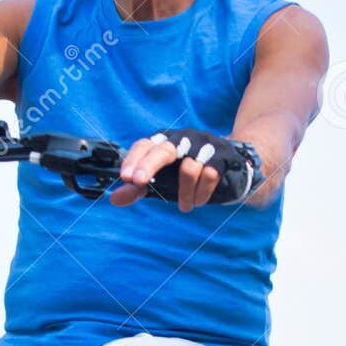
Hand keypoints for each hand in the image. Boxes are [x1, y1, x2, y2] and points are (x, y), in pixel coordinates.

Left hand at [110, 128, 256, 211]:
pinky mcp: (222, 155)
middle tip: (137, 183)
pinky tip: (199, 200)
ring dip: (185, 194)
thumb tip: (114, 199)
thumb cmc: (187, 176)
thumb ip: (138, 189)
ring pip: (188, 169)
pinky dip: (202, 193)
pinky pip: (209, 175)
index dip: (133, 159)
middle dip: (148, 166)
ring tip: (185, 207)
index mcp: (164, 141)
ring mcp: (203, 145)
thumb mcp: (161, 182)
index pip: (145, 145)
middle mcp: (182, 138)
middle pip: (163, 149)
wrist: (230, 169)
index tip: (125, 178)